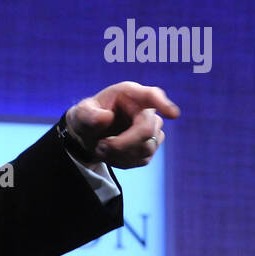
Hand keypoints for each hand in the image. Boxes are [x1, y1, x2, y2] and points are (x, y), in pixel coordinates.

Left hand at [64, 82, 179, 168]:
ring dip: (120, 154)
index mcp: (131, 94)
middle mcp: (146, 110)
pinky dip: (123, 161)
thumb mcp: (81, 113)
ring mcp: (152, 130)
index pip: (151, 96)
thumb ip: (88, 114)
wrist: (91, 135)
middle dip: (123, 144)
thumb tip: (106, 118)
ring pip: (146, 148)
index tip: (173, 114)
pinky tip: (111, 154)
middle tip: (100, 146)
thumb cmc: (89, 117)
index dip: (163, 104)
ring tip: (101, 148)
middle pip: (147, 130)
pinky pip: (143, 160)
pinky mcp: (151, 147)